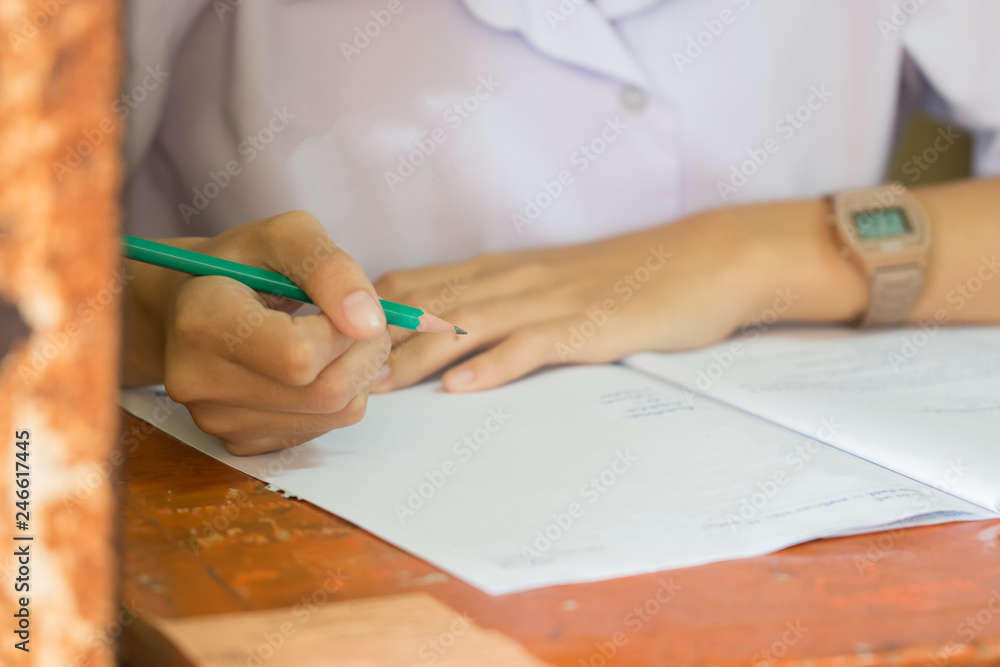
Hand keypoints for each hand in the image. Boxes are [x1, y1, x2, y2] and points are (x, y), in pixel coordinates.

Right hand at [123, 211, 390, 454]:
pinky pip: (323, 428)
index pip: (300, 355)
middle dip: (364, 351)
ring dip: (358, 372)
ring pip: (335, 412)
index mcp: (201, 321)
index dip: (342, 329)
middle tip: (358, 321)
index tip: (341, 304)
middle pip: (327, 390)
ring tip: (334, 338)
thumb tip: (370, 323)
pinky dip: (337, 395)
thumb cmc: (241, 264)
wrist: (188, 306)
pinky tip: (313, 368)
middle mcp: (199, 381)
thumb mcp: (285, 236)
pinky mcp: (240, 443)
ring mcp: (218, 420)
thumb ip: (330, 268)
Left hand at [372, 200, 867, 392]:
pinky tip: (461, 387)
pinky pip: (532, 346)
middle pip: (430, 304)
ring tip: (375, 385)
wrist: (702, 261)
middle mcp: (516, 280)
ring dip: (417, 354)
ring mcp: (551, 302)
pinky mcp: (588, 327)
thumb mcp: (554, 283)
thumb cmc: (626, 278)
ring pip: (469, 323)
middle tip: (329, 369)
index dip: (370, 311)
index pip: (419, 282)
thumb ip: (505, 300)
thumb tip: (454, 332)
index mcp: (504, 270)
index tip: (330, 339)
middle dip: (375, 338)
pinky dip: (493, 366)